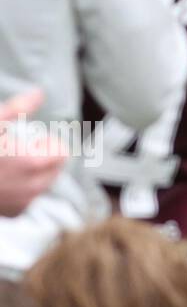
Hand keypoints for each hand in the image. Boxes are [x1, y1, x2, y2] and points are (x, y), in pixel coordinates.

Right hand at [0, 89, 66, 218]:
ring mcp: (22, 202)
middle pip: (55, 169)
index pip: (62, 152)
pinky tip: (4, 180)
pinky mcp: (12, 212)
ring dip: (34, 174)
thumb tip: (38, 93)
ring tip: (10, 163)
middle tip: (19, 150)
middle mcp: (32, 187)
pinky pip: (27, 199)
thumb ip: (18, 108)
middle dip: (43, 157)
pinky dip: (21, 190)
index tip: (30, 139)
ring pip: (43, 184)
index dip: (47, 142)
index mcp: (33, 162)